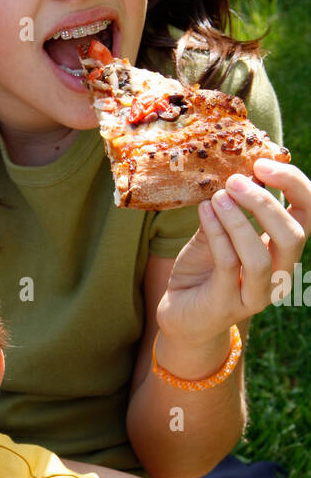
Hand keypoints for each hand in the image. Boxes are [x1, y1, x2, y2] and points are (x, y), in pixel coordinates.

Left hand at [156, 159, 309, 357]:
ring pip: (261, 255)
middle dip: (266, 202)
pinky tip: (204, 212)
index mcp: (283, 252)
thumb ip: (229, 209)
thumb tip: (236, 172)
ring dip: (239, 221)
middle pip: (293, 235)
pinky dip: (217, 233)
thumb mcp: (216, 233)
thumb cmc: (202, 271)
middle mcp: (278, 275)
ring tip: (217, 197)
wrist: (179, 314)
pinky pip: (229, 265)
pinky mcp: (227, 305)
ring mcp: (255, 295)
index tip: (264, 163)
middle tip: (235, 180)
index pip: (306, 214)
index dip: (294, 185)